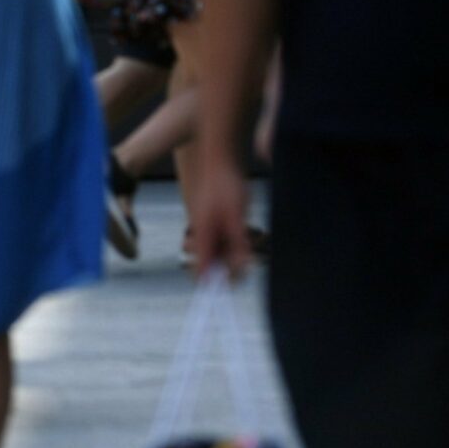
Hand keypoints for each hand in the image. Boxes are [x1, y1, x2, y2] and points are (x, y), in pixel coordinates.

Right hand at [187, 159, 251, 279]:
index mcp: (202, 235)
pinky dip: (233, 244)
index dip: (212, 284)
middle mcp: (201, 234)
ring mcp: (206, 227)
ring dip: (231, 257)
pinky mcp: (214, 220)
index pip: (200, 271)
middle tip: (247, 264)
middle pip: (208, 265)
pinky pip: (221, 241)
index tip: (229, 290)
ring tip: (248, 248)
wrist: (220, 158)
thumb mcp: (237, 216)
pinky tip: (243, 234)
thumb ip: (238, 244)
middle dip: (226, 270)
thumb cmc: (227, 185)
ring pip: (217, 253)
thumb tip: (241, 269)